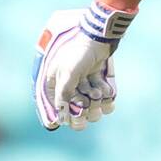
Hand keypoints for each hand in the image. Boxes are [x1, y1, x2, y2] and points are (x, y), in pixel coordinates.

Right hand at [32, 1, 135, 130]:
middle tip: (89, 104)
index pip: (56, 106)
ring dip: (95, 101)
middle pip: (74, 108)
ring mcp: (82, 83)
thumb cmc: (80, 53)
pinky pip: (101, 96)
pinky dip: (105, 95)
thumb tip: (60, 116)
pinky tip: (106, 89)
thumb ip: (64, 94)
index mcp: (54, 82)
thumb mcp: (69, 74)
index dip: (64, 115)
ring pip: (90, 104)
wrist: (99, 38)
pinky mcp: (95, 80)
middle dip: (84, 109)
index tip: (71, 121)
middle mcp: (66, 84)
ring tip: (98, 91)